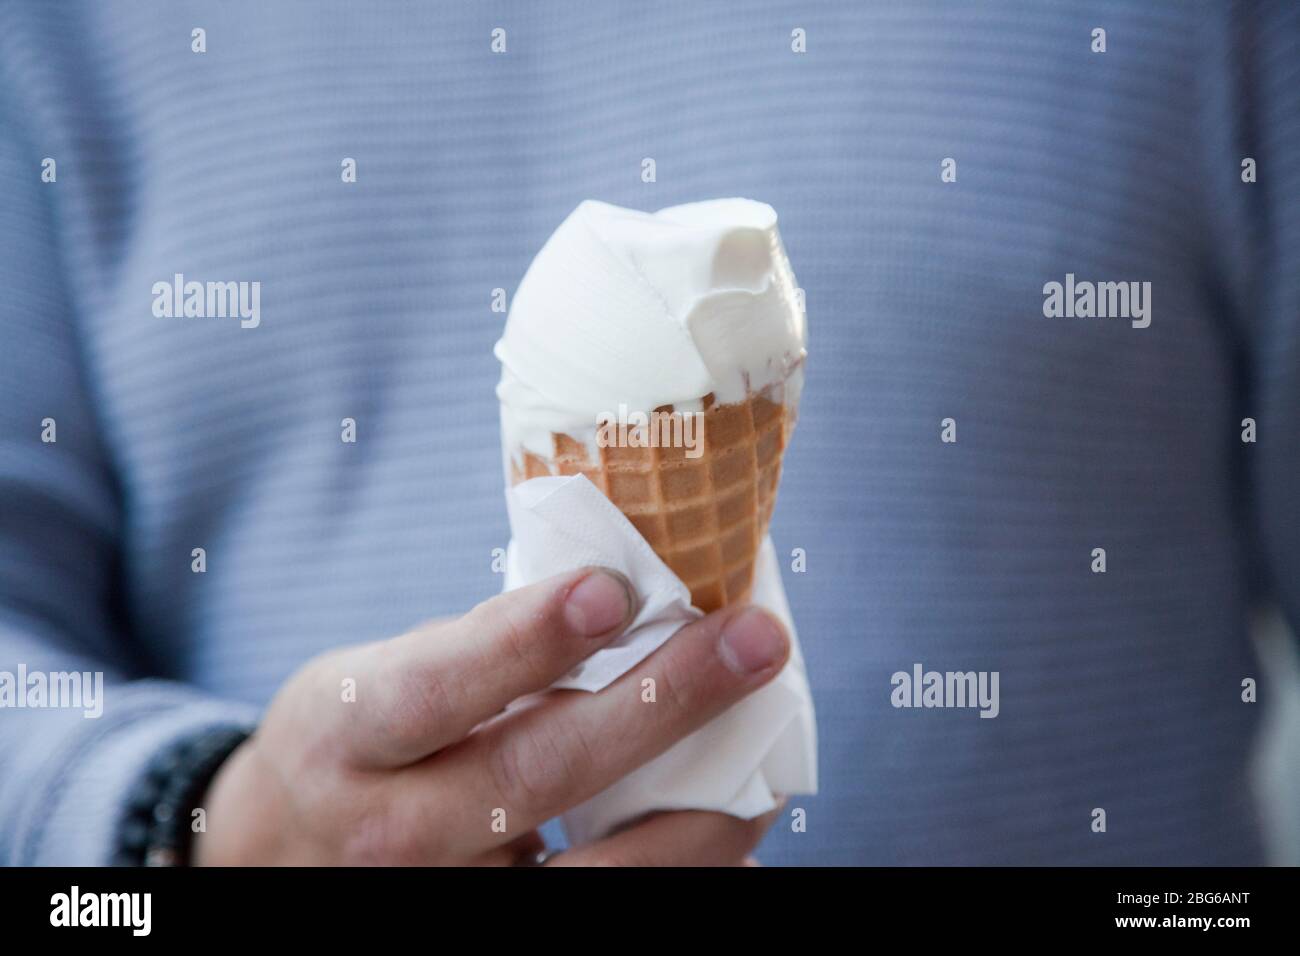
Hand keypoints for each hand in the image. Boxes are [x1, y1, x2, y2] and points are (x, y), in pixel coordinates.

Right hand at [192, 567, 789, 864]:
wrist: (282, 859)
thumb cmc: (351, 745)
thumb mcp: (374, 678)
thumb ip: (479, 649)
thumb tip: (624, 599)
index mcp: (348, 732)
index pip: (436, 685)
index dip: (526, 639)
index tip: (614, 588)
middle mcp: (389, 830)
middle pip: (535, 772)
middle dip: (660, 701)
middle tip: (755, 640)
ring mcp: (445, 899)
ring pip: (593, 873)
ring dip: (701, 810)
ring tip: (772, 745)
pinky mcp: (494, 934)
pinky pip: (604, 911)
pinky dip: (680, 872)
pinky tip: (731, 825)